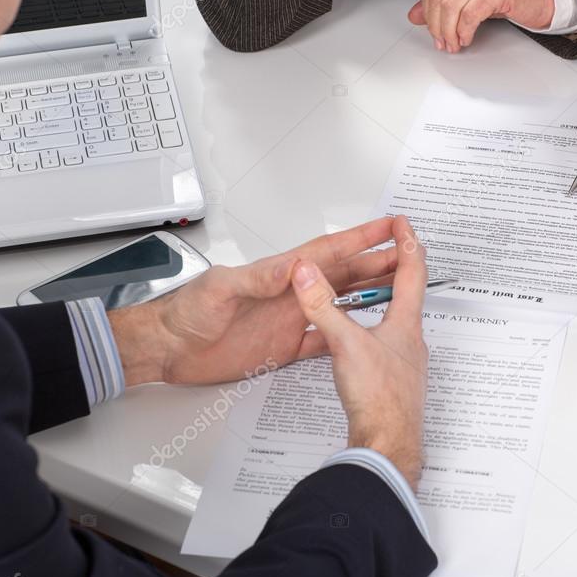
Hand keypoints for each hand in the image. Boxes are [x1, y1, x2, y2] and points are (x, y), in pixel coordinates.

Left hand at [109, 218, 400, 387]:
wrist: (168, 349)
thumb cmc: (185, 314)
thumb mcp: (221, 289)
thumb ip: (258, 278)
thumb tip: (293, 266)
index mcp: (279, 274)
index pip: (328, 253)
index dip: (360, 239)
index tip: (388, 227)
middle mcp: (289, 294)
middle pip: (343, 275)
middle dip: (377, 263)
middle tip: (408, 255)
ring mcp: (289, 320)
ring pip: (339, 305)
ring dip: (368, 296)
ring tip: (397, 288)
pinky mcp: (283, 348)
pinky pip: (324, 341)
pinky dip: (346, 337)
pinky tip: (365, 337)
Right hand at [290, 216, 428, 488]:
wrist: (388, 446)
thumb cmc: (378, 400)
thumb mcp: (344, 344)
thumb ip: (322, 306)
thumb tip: (306, 273)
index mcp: (405, 324)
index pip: (412, 271)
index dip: (407, 243)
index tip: (404, 223)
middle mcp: (411, 341)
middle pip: (411, 295)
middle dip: (401, 268)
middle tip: (395, 248)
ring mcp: (405, 364)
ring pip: (400, 321)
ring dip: (389, 300)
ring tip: (376, 289)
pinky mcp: (394, 383)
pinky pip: (388, 346)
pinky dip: (377, 330)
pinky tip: (363, 341)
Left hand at [408, 0, 553, 53]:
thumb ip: (440, 2)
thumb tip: (414, 15)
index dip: (427, 12)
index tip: (432, 29)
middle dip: (437, 26)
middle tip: (442, 41)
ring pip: (452, 7)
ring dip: (450, 32)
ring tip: (454, 43)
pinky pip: (471, 15)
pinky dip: (465, 32)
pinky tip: (467, 38)